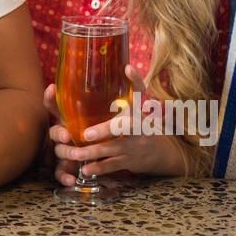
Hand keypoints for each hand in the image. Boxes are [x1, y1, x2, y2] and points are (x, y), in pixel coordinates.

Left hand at [45, 66, 189, 181]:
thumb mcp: (137, 107)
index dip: (136, 79)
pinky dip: (99, 168)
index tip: (128, 68)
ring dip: (93, 153)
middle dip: (104, 130)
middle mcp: (138, 126)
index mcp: (137, 109)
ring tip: (75, 154)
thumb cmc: (140, 125)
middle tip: (85, 134)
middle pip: (124, 125)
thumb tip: (125, 66)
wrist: (161, 153)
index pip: (140, 90)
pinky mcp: (130, 162)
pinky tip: (84, 169)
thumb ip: (129, 90)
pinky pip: (113, 166)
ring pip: (114, 149)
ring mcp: (134, 145)